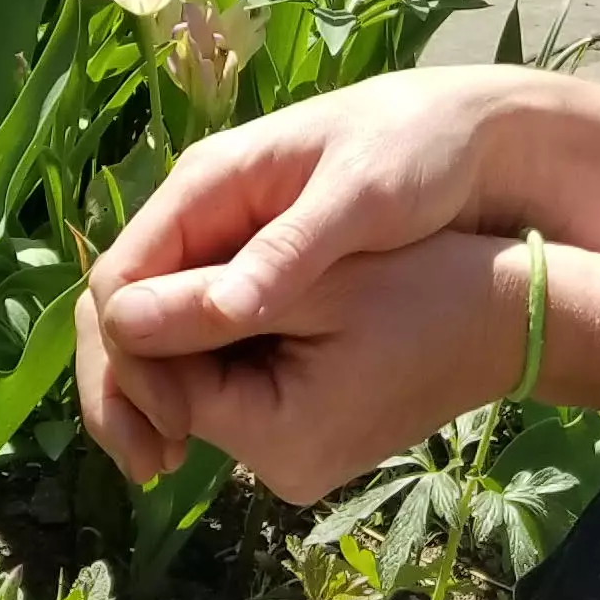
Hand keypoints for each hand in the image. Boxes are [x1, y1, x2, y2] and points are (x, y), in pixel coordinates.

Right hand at [71, 69, 522, 480]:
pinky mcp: (262, 274)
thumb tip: (216, 311)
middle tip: (153, 465)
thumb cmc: (415, 150)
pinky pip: (204, 334)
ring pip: (159, 326)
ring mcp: (231, 245)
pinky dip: (196, 381)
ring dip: (156, 392)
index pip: (123, 274)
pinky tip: (210, 430)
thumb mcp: (360, 200)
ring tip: (170, 462)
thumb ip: (288, 251)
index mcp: (210, 185)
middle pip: (124, 306)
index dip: (126, 354)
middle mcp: (205, 216)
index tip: (168, 423)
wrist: (476, 134)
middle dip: (124, 384)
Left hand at [103, 229, 520, 505]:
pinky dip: (233, 337)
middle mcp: (277, 469)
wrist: (518, 318)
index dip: (134, 316)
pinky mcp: (307, 437)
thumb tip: (113, 314)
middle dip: (160, 321)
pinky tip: (256, 287)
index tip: (156, 245)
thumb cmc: (429, 286)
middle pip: (171, 390)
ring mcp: (292, 458)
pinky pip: (240, 384)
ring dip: (196, 323)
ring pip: (200, 382)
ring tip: (226, 251)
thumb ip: (208, 303)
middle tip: (186, 240)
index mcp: (277, 440)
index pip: (156, 381)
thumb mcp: (315, 282)